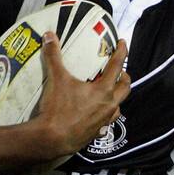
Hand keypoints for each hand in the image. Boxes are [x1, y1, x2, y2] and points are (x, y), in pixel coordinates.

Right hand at [35, 34, 130, 155]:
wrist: (53, 138)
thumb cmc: (58, 108)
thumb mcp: (56, 78)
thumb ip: (54, 56)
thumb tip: (49, 36)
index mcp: (104, 90)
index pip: (117, 66)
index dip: (122, 52)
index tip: (123, 43)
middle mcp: (109, 105)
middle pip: (125, 88)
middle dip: (124, 77)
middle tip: (120, 71)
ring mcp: (105, 120)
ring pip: (118, 106)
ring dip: (117, 97)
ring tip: (109, 91)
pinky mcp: (97, 132)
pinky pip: (107, 122)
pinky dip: (106, 114)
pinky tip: (98, 113)